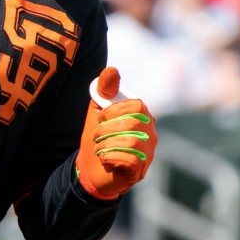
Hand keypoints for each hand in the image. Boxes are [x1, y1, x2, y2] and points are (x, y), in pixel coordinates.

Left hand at [75, 67, 156, 199]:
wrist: (90, 169)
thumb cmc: (98, 137)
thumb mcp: (97, 110)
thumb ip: (104, 89)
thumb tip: (112, 70)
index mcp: (142, 116)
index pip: (137, 105)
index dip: (114, 110)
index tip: (101, 118)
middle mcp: (150, 133)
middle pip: (133, 123)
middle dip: (106, 129)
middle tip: (96, 135)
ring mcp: (147, 153)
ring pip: (130, 142)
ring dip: (106, 144)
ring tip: (100, 148)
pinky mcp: (140, 170)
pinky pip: (128, 159)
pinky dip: (109, 158)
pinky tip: (106, 160)